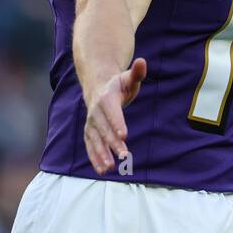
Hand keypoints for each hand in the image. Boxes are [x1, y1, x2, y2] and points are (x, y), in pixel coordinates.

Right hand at [84, 57, 145, 173]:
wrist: (98, 87)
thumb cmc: (119, 84)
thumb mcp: (129, 78)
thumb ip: (137, 72)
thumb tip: (143, 62)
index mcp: (107, 98)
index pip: (112, 112)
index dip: (117, 123)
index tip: (124, 134)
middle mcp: (95, 112)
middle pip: (104, 129)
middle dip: (113, 143)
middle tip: (124, 156)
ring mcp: (91, 123)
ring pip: (95, 140)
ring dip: (102, 154)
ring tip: (110, 168)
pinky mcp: (89, 132)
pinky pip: (90, 146)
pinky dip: (95, 158)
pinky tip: (102, 170)